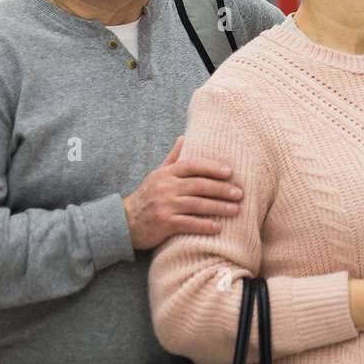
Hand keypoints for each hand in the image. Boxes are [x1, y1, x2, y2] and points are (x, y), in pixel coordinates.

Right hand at [123, 136, 242, 249]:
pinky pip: (188, 224)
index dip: (212, 167)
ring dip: (218, 207)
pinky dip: (204, 225)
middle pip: (199, 185)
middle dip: (222, 189)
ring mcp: (164, 205)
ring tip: (235, 209)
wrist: (124, 221)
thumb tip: (184, 137)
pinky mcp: (164, 223)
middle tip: (239, 193)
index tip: (230, 172)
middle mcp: (166, 187)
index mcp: (166, 173)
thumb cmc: (147, 196)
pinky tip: (218, 227)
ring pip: (197, 204)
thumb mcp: (157, 174)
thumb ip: (173, 158)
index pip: (192, 165)